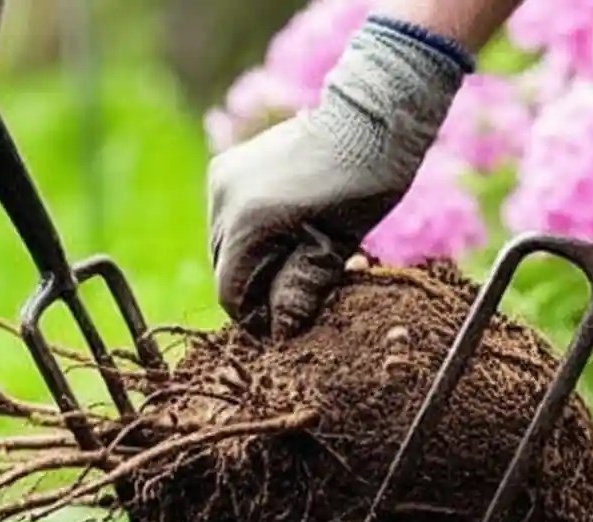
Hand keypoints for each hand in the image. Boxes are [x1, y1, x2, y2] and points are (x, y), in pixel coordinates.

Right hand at [208, 17, 470, 338]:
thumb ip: (302, 289)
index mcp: (248, 221)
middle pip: (225, 267)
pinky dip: (252, 234)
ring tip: (297, 263)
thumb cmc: (364, 182)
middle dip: (255, 288)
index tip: (282, 328)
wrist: (370, 119)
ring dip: (253, 261)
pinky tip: (288, 234)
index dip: (253, 318)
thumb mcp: (337, 245)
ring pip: (225, 243)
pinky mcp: (228, 165)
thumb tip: (280, 331)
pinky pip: (230, 216)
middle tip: (294, 300)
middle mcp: (224, 197)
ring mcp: (222, 176)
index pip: (230, 290)